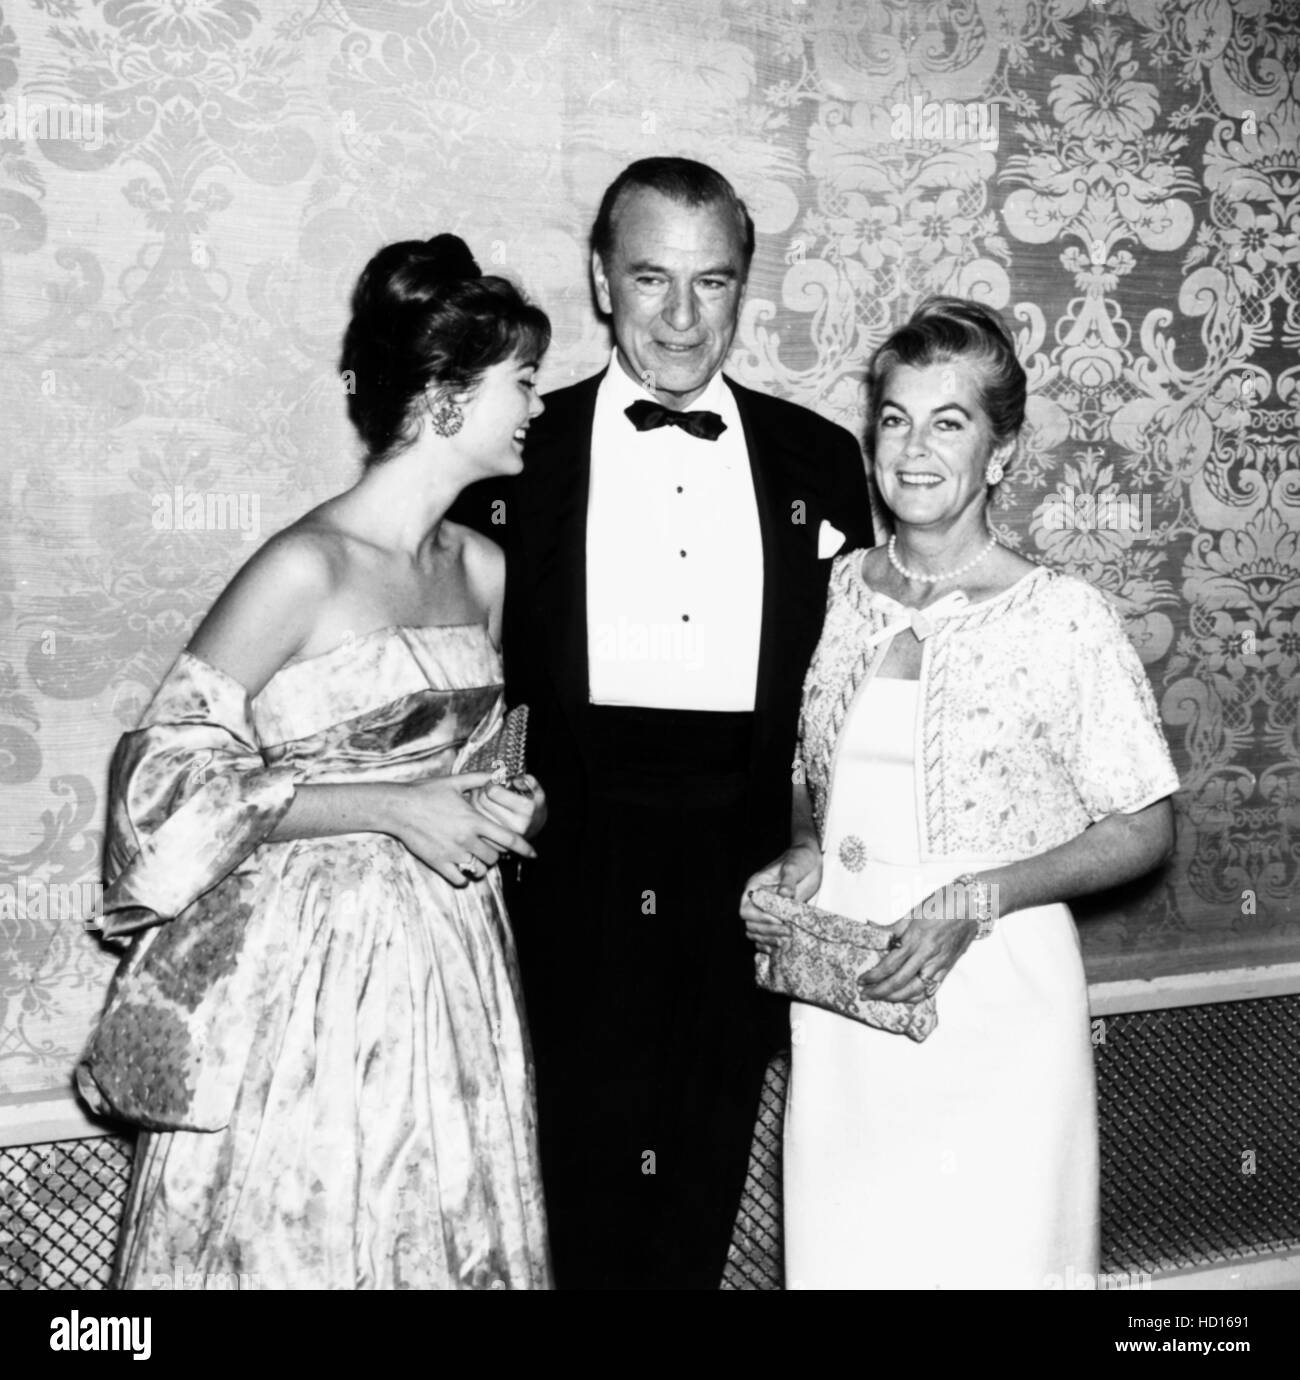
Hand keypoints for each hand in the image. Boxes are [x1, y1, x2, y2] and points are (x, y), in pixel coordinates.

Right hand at [388, 772, 536, 886]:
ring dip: (481, 866)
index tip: (533, 855)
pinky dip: (464, 877)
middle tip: (487, 847)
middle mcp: (467, 839)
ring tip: (475, 858)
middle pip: (495, 857)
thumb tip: (498, 774)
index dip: (524, 848)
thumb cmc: (426, 792)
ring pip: (480, 870)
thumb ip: (479, 778)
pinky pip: (460, 880)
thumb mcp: (455, 781)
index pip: (508, 838)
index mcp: (474, 820)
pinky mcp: (439, 864)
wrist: (398, 807)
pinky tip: (461, 869)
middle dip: (496, 854)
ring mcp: (453, 854)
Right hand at [739, 842, 822, 952]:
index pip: (746, 909)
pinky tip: (780, 948)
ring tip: (786, 940)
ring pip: (756, 933)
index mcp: (755, 886)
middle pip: (750, 924)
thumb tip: (784, 895)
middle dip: (768, 931)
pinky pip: (765, 936)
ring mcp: (767, 911)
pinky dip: (770, 944)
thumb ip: (788, 881)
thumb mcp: (794, 867)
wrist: (811, 861)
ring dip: (769, 940)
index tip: (780, 920)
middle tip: (788, 931)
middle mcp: (758, 901)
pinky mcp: (778, 918)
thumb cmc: (799, 859)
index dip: (761, 917)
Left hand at [855, 882, 976, 1002]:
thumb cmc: (941, 904)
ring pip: (915, 991)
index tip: (861, 980)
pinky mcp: (948, 968)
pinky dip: (915, 997)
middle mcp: (927, 955)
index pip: (889, 965)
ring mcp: (939, 964)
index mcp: (915, 939)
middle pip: (899, 982)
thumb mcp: (912, 912)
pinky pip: (930, 989)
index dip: (873, 976)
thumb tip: (870, 927)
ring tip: (881, 998)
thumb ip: (891, 927)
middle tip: (865, 995)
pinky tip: (904, 998)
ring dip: (895, 998)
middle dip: (879, 992)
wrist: (972, 905)